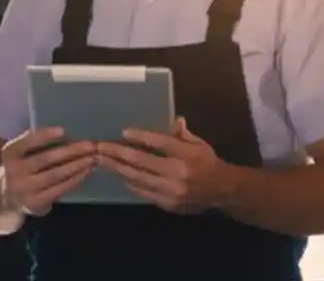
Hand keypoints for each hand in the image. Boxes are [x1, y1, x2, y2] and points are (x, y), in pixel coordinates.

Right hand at [0, 127, 96, 215]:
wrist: (10, 194)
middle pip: (46, 159)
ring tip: (93, 158)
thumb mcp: (21, 150)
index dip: (44, 136)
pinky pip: (60, 190)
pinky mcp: (36, 203)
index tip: (63, 130)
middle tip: (90, 145)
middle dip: (71, 151)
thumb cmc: (22, 164)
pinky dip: (75, 180)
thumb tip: (65, 130)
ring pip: (55, 175)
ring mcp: (25, 189)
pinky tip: (86, 172)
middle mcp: (14, 171)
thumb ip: (35, 141)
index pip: (27, 142)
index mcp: (10, 152)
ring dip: (77, 166)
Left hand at [97, 117, 231, 214]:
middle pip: (141, 161)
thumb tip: (174, 120)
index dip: (140, 136)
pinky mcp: (167, 204)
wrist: (223, 192)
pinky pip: (144, 193)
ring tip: (102, 161)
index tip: (123, 131)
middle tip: (100, 147)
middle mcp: (176, 172)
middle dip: (118, 153)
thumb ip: (182, 133)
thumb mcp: (199, 144)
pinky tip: (119, 176)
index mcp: (186, 154)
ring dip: (118, 169)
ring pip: (138, 178)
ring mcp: (170, 190)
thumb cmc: (208, 163)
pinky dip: (130, 183)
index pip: (159, 142)